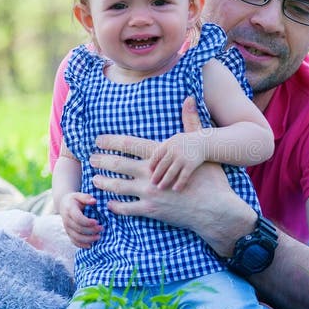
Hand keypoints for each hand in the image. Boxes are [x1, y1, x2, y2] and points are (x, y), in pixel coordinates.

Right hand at [58, 192, 101, 248]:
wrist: (64, 205)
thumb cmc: (74, 199)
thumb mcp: (79, 195)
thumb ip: (86, 197)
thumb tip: (94, 201)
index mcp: (69, 210)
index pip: (78, 218)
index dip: (88, 222)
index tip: (97, 222)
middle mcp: (66, 220)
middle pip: (79, 229)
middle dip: (91, 230)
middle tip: (102, 228)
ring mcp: (67, 228)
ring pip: (76, 237)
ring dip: (88, 239)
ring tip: (99, 237)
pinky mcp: (68, 233)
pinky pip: (74, 242)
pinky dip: (82, 245)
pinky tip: (90, 245)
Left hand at [90, 96, 256, 255]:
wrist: (217, 207)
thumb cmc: (211, 177)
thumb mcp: (200, 147)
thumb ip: (190, 122)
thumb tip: (190, 98)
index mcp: (160, 156)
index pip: (129, 144)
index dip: (111, 141)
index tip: (98, 140)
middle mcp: (151, 173)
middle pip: (118, 164)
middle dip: (102, 160)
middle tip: (90, 158)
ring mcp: (149, 193)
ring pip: (119, 186)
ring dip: (104, 182)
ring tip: (94, 180)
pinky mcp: (151, 210)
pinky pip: (127, 208)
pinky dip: (116, 206)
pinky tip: (109, 204)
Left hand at [149, 132, 204, 189]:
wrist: (205, 142)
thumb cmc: (186, 143)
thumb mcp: (174, 141)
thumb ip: (164, 149)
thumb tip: (150, 161)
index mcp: (168, 144)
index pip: (156, 156)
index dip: (152, 165)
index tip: (150, 172)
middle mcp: (174, 151)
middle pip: (162, 165)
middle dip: (156, 175)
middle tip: (152, 183)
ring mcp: (183, 158)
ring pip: (171, 172)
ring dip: (165, 181)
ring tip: (160, 187)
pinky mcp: (191, 164)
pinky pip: (183, 176)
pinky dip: (179, 183)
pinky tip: (175, 189)